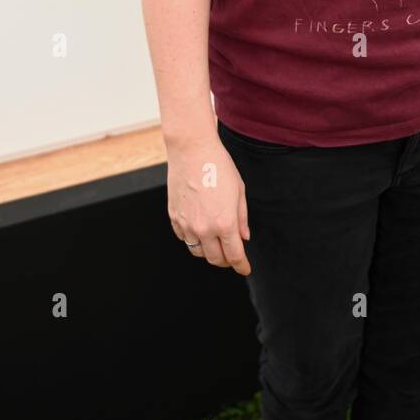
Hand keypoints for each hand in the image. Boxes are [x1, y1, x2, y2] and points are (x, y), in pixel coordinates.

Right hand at [167, 136, 251, 274]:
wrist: (192, 150)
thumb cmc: (219, 166)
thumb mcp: (239, 191)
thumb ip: (241, 217)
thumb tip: (243, 237)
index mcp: (225, 223)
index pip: (234, 255)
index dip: (241, 265)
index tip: (244, 268)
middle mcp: (205, 228)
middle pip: (216, 259)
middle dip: (226, 260)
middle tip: (232, 254)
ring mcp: (187, 225)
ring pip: (198, 252)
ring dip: (209, 251)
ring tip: (216, 241)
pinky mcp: (174, 218)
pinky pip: (184, 238)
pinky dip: (194, 239)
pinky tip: (200, 229)